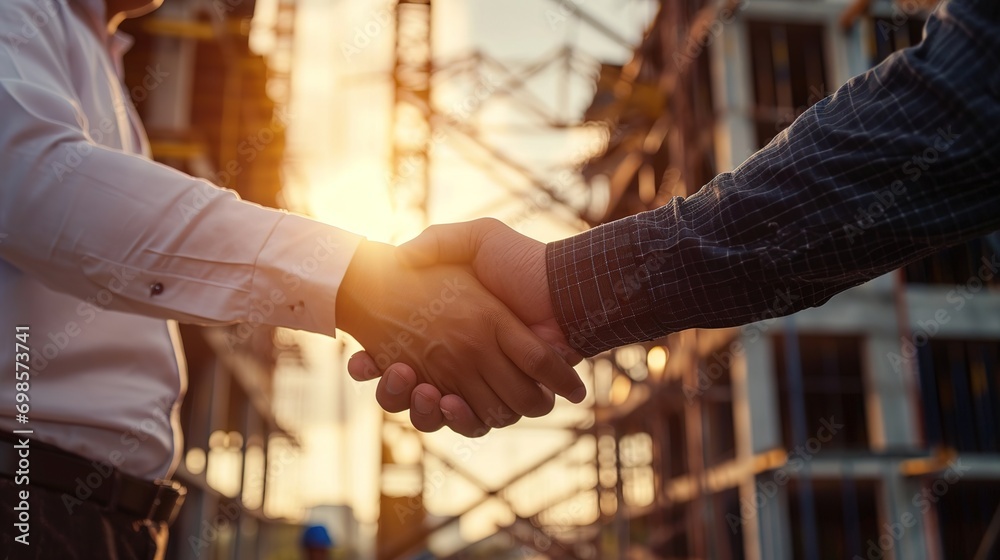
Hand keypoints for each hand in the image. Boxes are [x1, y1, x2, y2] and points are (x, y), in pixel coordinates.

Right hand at [337, 239, 583, 434]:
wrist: (563, 288)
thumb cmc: (520, 263)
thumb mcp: (476, 240)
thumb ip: (437, 242)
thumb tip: (398, 257)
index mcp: (443, 334)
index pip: (392, 358)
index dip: (369, 366)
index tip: (360, 360)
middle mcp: (457, 364)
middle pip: (406, 395)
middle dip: (390, 391)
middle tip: (392, 371)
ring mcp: (479, 385)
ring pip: (432, 415)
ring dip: (416, 408)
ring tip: (419, 387)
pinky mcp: (502, 399)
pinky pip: (471, 422)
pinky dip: (453, 418)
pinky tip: (443, 397)